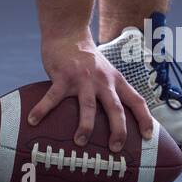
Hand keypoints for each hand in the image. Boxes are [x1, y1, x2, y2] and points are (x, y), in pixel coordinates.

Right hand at [29, 31, 154, 150]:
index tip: (148, 137)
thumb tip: (112, 122)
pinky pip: (52, 97)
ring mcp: (82, 78)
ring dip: (85, 127)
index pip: (136, 101)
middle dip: (118, 131)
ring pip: (88, 106)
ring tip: (80, 142)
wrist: (68, 33)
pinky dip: (42, 110)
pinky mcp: (62, 76)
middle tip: (115, 148)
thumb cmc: (86, 58)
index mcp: (116, 80)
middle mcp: (102, 80)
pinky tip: (33, 120)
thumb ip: (110, 91)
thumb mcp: (106, 72)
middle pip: (115, 108)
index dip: (145, 119)